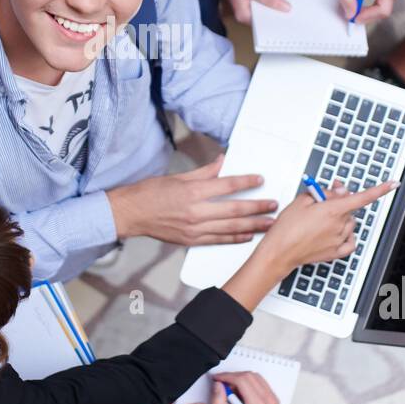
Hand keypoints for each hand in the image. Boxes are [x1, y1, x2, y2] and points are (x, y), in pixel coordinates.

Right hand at [108, 154, 278, 246]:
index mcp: (192, 192)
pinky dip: (235, 238)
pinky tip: (248, 236)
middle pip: (234, 210)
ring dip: (253, 226)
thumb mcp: (178, 177)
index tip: (260, 180)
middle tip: (273, 205)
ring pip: (231, 228)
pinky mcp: (191, 240)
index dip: (246, 182)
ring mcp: (194, 229)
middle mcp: (195, 212)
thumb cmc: (149, 194)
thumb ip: (204, 172)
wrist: (131, 214)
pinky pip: (218, 240)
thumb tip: (222, 162)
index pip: (227, 185)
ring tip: (269, 224)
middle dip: (257, 208)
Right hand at [210, 371, 278, 403]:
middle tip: (222, 384)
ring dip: (241, 379)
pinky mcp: (274, 400)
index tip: (217, 378)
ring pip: (255, 377)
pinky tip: (241, 394)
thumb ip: (219, 403)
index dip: (227, 376)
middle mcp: (268, 401)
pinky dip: (249, 383)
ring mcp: (273, 400)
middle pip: (249, 376)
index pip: (242, 380)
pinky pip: (261, 383)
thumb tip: (218, 386)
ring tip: (231, 391)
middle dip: (233, 376)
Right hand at [219, 0, 291, 24]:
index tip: (290, 18)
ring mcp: (250, 4)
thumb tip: (285, 8)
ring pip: (267, 7)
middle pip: (265, 16)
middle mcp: (246, 12)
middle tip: (292, 9)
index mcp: (243, 15)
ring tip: (289, 2)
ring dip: (276, 4)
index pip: (263, 24)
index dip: (276, 21)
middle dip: (277, 12)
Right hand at [256, 179, 397, 271]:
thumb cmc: (286, 227)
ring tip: (320, 219)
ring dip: (341, 218)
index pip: (362, 197)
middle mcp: (339, 225)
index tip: (393, 184)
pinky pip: (350, 242)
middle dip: (340, 201)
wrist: (279, 252)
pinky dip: (347, 235)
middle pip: (350, 208)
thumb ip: (324, 193)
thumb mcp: (301, 200)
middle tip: (323, 199)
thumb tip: (339, 191)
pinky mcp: (335, 252)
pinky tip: (337, 233)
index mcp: (332, 210)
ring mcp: (338, 240)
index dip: (380, 190)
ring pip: (350, 223)